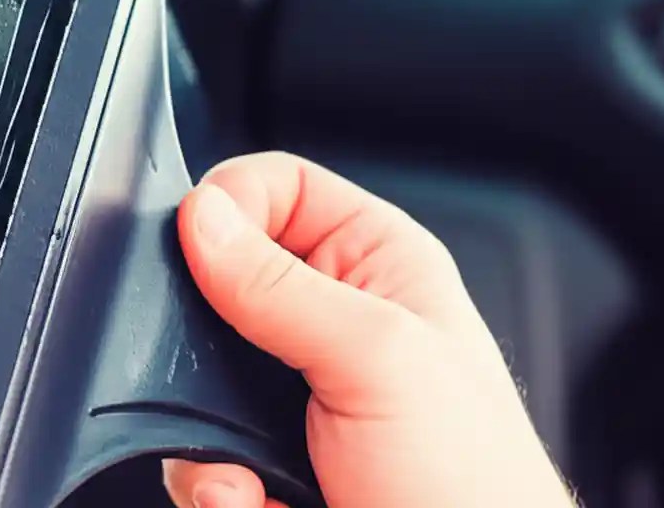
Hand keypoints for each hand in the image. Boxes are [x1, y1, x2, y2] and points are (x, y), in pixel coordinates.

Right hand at [162, 153, 572, 507]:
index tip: (196, 242)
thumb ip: (282, 286)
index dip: (229, 203)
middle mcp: (326, 319)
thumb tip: (202, 217)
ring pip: (190, 377)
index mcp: (373, 263)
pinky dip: (213, 486)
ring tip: (247, 469)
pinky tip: (253, 501)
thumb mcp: (379, 359)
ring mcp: (289, 393)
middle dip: (201, 338)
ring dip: (204, 432)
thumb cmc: (474, 485)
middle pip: (215, 282)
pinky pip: (194, 451)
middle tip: (220, 373)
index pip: (276, 187)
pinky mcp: (262, 458)